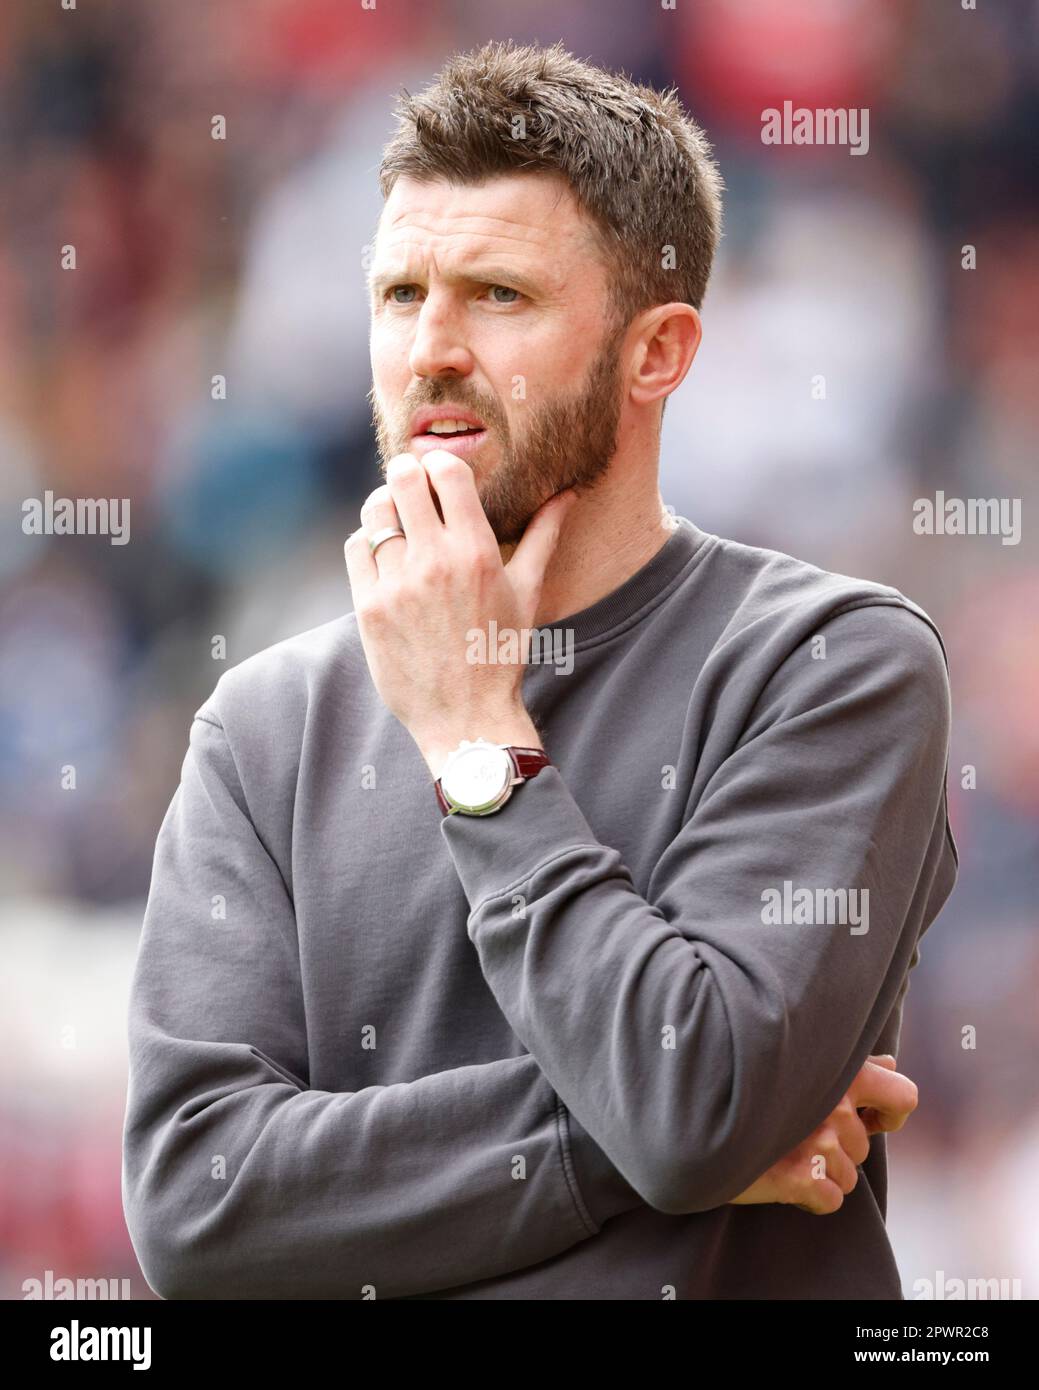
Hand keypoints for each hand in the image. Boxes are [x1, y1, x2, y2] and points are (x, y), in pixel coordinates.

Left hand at [343, 451, 574, 775]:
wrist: (465, 717)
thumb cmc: (501, 655)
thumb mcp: (527, 594)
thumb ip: (543, 537)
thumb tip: (566, 495)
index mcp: (476, 552)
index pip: (447, 473)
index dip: (440, 463)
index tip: (439, 471)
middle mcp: (435, 563)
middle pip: (402, 480)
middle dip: (406, 474)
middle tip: (410, 483)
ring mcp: (398, 585)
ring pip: (375, 512)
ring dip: (384, 505)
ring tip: (395, 518)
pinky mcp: (369, 607)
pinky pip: (356, 549)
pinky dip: (366, 542)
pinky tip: (382, 554)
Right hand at [727, 1054, 917, 1213]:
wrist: (695, 1121)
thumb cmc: (750, 1086)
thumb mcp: (802, 1065)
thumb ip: (852, 1066)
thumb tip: (890, 1064)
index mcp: (841, 1071)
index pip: (905, 1096)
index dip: (890, 1114)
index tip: (869, 1119)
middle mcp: (834, 1103)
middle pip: (864, 1146)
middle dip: (838, 1149)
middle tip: (797, 1135)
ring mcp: (818, 1141)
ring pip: (848, 1177)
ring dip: (821, 1173)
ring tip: (782, 1153)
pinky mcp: (800, 1176)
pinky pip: (830, 1200)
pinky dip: (809, 1198)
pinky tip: (781, 1178)